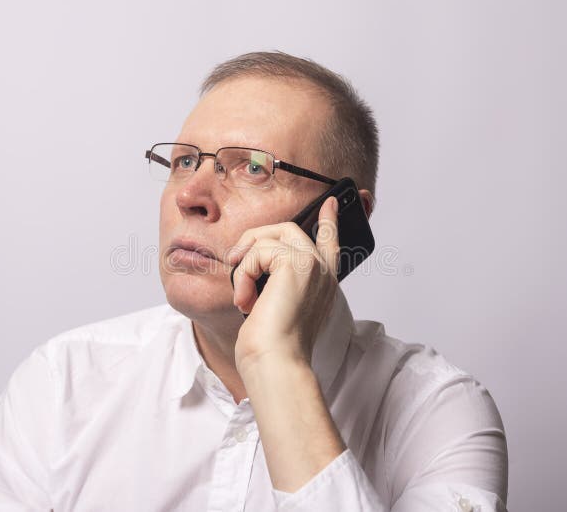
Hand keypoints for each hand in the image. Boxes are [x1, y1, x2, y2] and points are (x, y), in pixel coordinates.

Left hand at [226, 196, 340, 375]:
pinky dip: (244, 275)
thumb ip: (275, 281)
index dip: (329, 221)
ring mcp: (313, 265)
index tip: (331, 203)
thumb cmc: (272, 345)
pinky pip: (258, 252)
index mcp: (322, 283)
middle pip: (288, 229)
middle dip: (256, 238)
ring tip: (243, 294)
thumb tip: (249, 257)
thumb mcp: (275, 306)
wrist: (276, 363)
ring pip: (269, 236)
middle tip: (235, 260)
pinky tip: (246, 300)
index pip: (330, 243)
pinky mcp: (298, 263)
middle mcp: (323, 272)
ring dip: (245, 264)